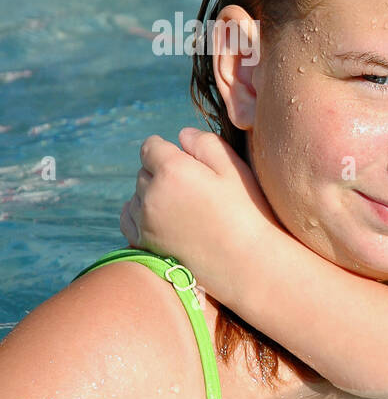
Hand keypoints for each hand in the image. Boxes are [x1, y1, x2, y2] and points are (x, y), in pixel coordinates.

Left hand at [120, 127, 276, 301]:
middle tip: (195, 188)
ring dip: (153, 194)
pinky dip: (140, 213)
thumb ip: (205, 142)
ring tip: (185, 208)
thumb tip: (181, 135)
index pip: (151, 146)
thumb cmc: (247, 212)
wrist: (247, 263)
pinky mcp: (143, 242)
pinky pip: (129, 217)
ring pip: (138, 194)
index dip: (169, 150)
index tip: (190, 162)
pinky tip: (163, 218)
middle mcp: (151, 193)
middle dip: (163, 172)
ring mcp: (144, 220)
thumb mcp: (234, 168)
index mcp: (172, 169)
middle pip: (145, 170)